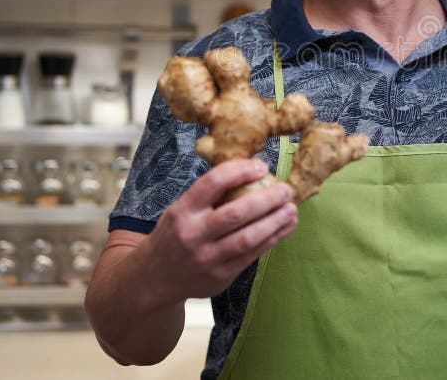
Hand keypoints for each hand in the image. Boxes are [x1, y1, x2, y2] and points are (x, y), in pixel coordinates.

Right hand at [138, 158, 296, 304]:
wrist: (154, 279)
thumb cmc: (175, 234)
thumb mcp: (180, 210)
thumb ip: (209, 195)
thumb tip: (251, 170)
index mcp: (182, 211)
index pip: (212, 184)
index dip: (240, 171)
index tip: (262, 166)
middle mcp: (193, 235)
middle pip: (236, 214)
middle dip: (266, 199)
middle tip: (286, 190)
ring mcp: (207, 259)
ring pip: (248, 238)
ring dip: (275, 222)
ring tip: (292, 210)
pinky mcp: (220, 277)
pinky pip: (251, 255)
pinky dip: (271, 239)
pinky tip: (284, 227)